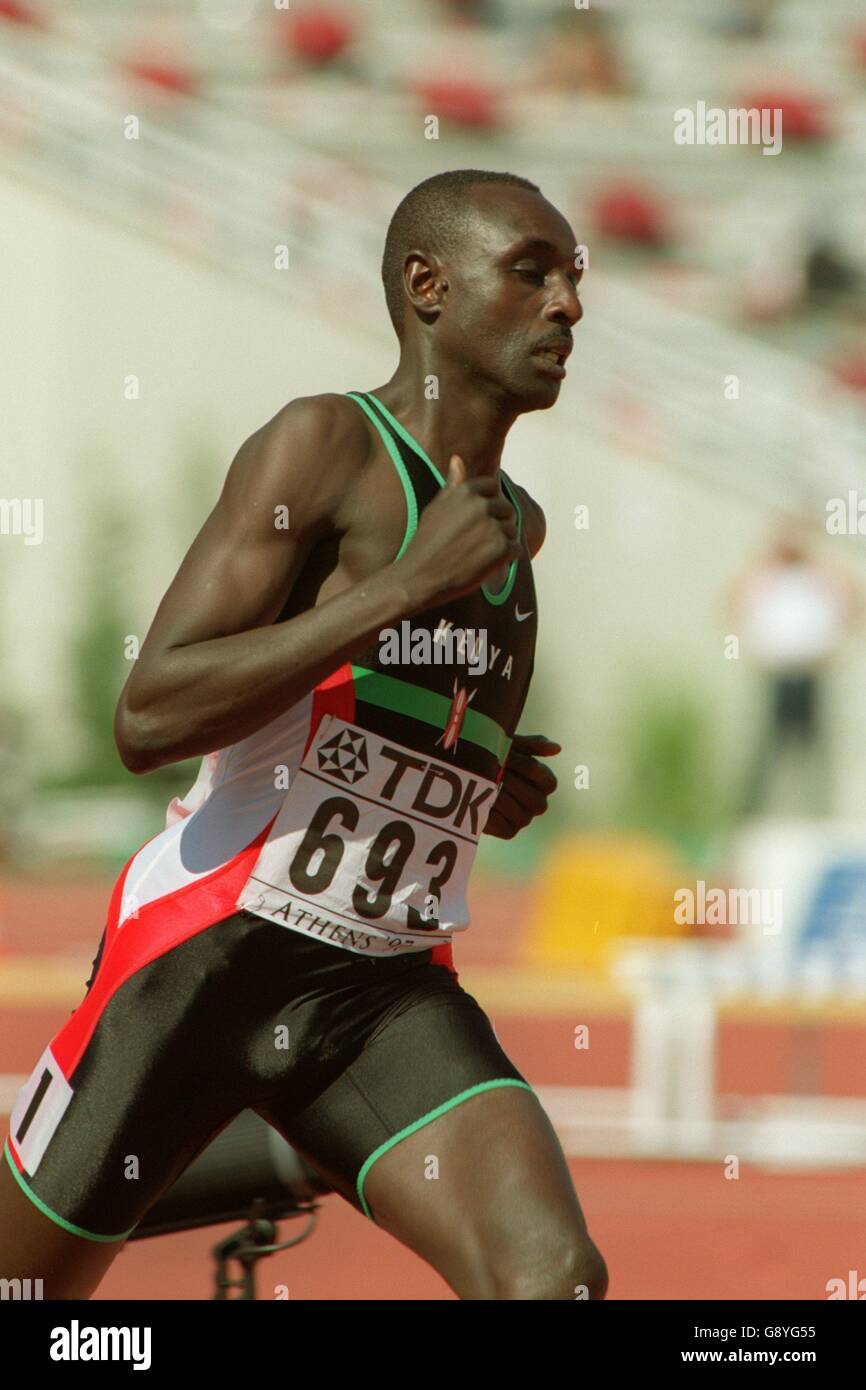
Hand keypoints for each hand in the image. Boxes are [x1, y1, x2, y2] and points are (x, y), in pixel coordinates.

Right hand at [394, 455, 521, 612]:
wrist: (419, 578)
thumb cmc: (425, 542)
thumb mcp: (435, 508)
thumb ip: (453, 484)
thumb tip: (458, 459)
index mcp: (466, 492)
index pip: (493, 487)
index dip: (487, 504)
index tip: (475, 520)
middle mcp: (480, 506)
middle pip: (505, 508)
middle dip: (496, 523)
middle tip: (475, 542)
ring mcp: (492, 527)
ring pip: (511, 529)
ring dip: (501, 542)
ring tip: (478, 554)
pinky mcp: (501, 549)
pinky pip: (516, 549)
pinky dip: (505, 558)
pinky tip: (486, 563)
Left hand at [484, 733, 560, 838]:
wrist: (469, 772)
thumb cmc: (497, 757)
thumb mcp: (514, 746)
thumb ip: (534, 745)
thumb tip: (557, 748)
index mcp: (545, 784)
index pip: (548, 782)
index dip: (526, 768)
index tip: (507, 754)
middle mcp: (539, 804)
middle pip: (534, 799)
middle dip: (511, 782)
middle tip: (492, 769)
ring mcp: (524, 819)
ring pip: (518, 813)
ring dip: (499, 796)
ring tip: (484, 782)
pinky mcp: (508, 831)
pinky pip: (502, 825)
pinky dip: (490, 812)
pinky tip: (479, 798)